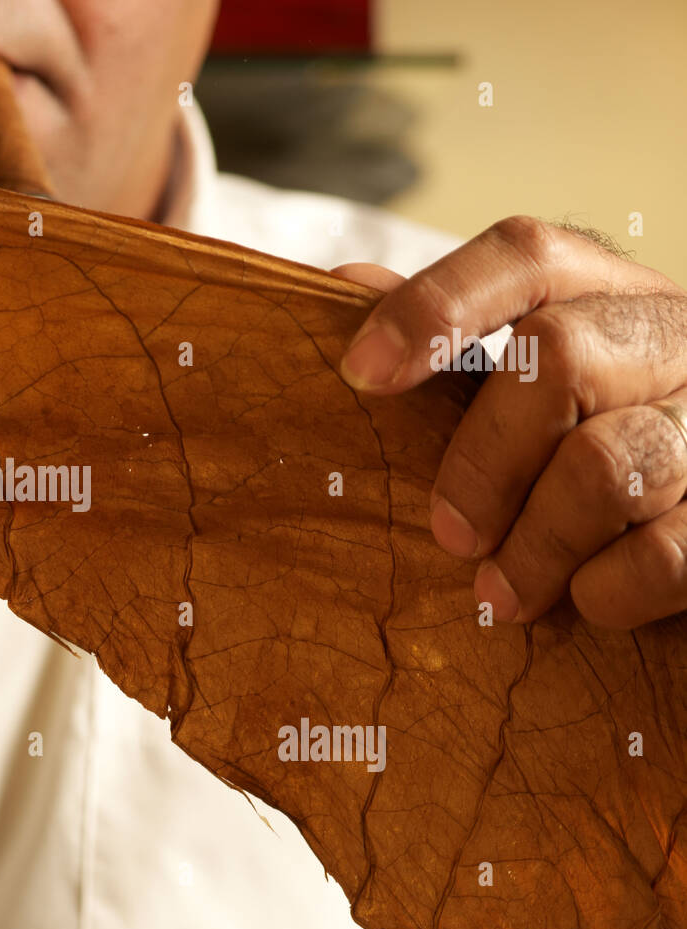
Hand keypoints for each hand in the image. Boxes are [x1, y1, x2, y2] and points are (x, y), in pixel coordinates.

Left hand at [333, 216, 686, 628]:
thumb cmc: (575, 459)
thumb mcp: (512, 392)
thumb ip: (443, 344)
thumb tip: (344, 279)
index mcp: (606, 296)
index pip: (526, 257)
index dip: (437, 306)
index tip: (360, 373)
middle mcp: (675, 337)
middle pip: (564, 355)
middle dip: (483, 460)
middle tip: (449, 535)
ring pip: (610, 463)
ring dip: (535, 545)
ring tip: (500, 594)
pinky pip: (666, 552)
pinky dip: (605, 590)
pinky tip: (586, 601)